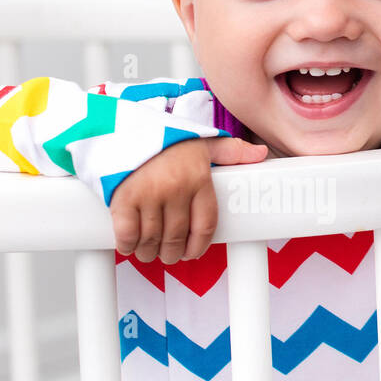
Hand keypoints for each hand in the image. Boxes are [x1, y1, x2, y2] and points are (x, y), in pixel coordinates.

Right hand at [109, 136, 268, 263]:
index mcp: (198, 178)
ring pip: (153, 239)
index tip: (192, 253)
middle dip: (172, 252)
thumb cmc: (162, 138)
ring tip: (148, 253)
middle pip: (177, 237)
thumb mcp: (200, 140)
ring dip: (150, 252)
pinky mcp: (123, 198)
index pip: (206, 225)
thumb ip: (230, 150)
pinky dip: (128, 245)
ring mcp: (149, 194)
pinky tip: (129, 245)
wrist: (120, 125)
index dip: (199, 246)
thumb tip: (261, 153)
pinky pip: (127, 234)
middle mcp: (176, 188)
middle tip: (168, 255)